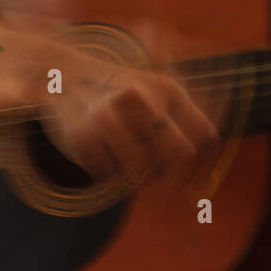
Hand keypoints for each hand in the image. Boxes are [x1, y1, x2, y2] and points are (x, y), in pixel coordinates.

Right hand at [40, 47, 221, 189]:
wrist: (64, 77)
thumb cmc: (121, 100)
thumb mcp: (156, 99)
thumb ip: (181, 134)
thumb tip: (200, 192)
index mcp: (168, 89)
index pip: (206, 136)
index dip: (202, 168)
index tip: (189, 183)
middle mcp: (143, 98)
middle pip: (182, 156)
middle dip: (173, 178)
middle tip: (158, 181)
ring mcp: (111, 115)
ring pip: (142, 172)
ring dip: (135, 178)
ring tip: (124, 161)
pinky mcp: (83, 135)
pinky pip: (109, 176)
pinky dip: (108, 173)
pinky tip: (101, 152)